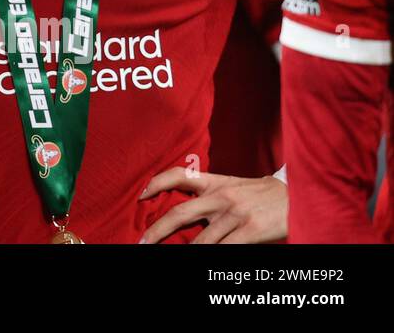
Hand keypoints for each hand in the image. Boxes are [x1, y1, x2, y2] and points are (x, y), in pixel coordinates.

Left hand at [139, 167, 286, 243]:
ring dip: (184, 252)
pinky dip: (210, 257)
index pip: (178, 175)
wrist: (296, 195)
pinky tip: (203, 261)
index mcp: (214, 182)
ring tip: (171, 257)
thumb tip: (181, 209)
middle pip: (179, 213)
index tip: (140, 195)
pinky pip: (223, 249)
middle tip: (142, 242)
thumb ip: (209, 194)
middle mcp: (220, 197)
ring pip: (200, 240)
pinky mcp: (250, 230)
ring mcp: (234, 214)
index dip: (156, 183)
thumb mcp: (232, 186)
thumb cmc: (260, 194)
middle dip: (157, 230)